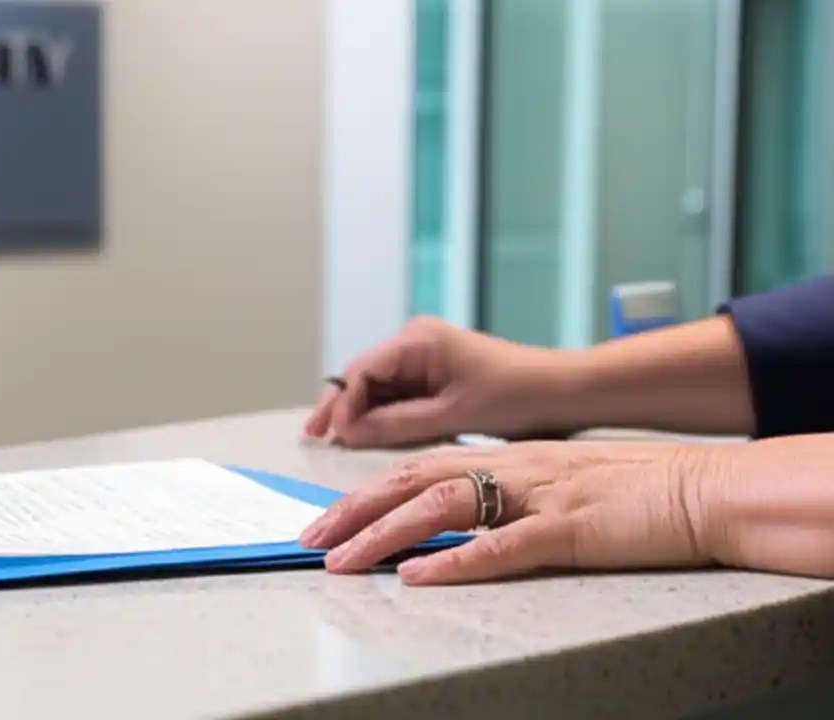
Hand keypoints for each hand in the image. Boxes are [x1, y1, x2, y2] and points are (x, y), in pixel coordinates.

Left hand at [299, 441, 725, 583]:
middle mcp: (511, 468)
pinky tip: (418, 575)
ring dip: (384, 534)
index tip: (325, 519)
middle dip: (353, 510)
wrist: (705, 488)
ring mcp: (538, 496)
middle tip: (308, 539)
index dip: (365, 493)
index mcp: (505, 458)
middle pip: (412, 480)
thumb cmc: (633, 489)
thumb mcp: (555, 481)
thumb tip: (453, 521)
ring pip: (442, 506)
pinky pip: (502, 546)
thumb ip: (504, 494)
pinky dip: (455, 561)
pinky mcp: (570, 529)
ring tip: (342, 560)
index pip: (417, 469)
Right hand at [305, 317, 571, 447]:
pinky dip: (381, 411)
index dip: (344, 404)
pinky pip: (396, 391)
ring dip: (358, 410)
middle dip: (340, 404)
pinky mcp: (433, 372)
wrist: (563, 391)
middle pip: (362, 374)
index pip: (362, 370)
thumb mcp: (451, 415)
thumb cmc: (515, 396)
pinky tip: (366, 433)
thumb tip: (347, 433)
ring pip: (376, 384)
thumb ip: (395, 423)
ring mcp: (423, 356)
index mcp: (417, 340)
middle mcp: (414, 341)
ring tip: (334, 438)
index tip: (335, 436)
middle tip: (313, 434)